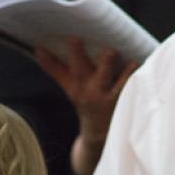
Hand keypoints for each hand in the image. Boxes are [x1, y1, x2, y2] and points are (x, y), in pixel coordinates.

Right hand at [36, 41, 136, 174]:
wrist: (100, 135)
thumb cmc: (86, 102)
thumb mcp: (70, 87)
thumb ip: (55, 68)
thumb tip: (37, 49)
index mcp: (74, 88)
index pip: (58, 72)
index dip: (49, 61)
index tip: (40, 48)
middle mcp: (88, 92)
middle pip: (81, 71)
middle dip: (77, 55)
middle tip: (75, 40)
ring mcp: (106, 98)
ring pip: (107, 78)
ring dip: (110, 65)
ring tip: (112, 52)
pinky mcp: (123, 101)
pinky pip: (129, 85)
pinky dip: (133, 74)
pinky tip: (137, 61)